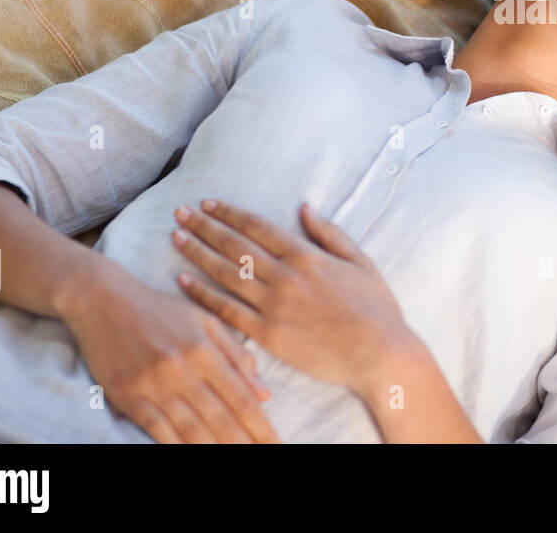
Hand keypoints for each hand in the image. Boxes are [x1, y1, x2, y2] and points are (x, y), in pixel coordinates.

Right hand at [61, 264, 279, 443]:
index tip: (278, 444)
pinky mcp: (127, 397)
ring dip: (215, 450)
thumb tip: (266, 393)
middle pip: (219, 419)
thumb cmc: (161, 308)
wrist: (102, 301)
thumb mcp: (205, 320)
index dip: (261, 426)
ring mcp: (153, 387)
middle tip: (266, 457)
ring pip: (190, 429)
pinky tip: (194, 455)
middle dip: (244, 444)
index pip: (241, 398)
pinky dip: (176, 447)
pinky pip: (157, 430)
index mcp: (205, 351)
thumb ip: (237, 354)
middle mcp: (181, 371)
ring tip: (236, 463)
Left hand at [171, 200, 415, 396]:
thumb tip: (304, 207)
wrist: (379, 353)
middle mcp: (285, 277)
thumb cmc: (376, 307)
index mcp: (307, 256)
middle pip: (234, 245)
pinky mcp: (267, 335)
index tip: (208, 203)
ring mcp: (273, 307)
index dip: (229, 213)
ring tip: (176, 238)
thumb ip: (330, 233)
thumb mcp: (360, 261)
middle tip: (180, 213)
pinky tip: (184, 281)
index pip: (258, 227)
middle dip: (204, 226)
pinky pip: (227, 311)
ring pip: (225, 274)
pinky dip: (203, 295)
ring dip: (197, 254)